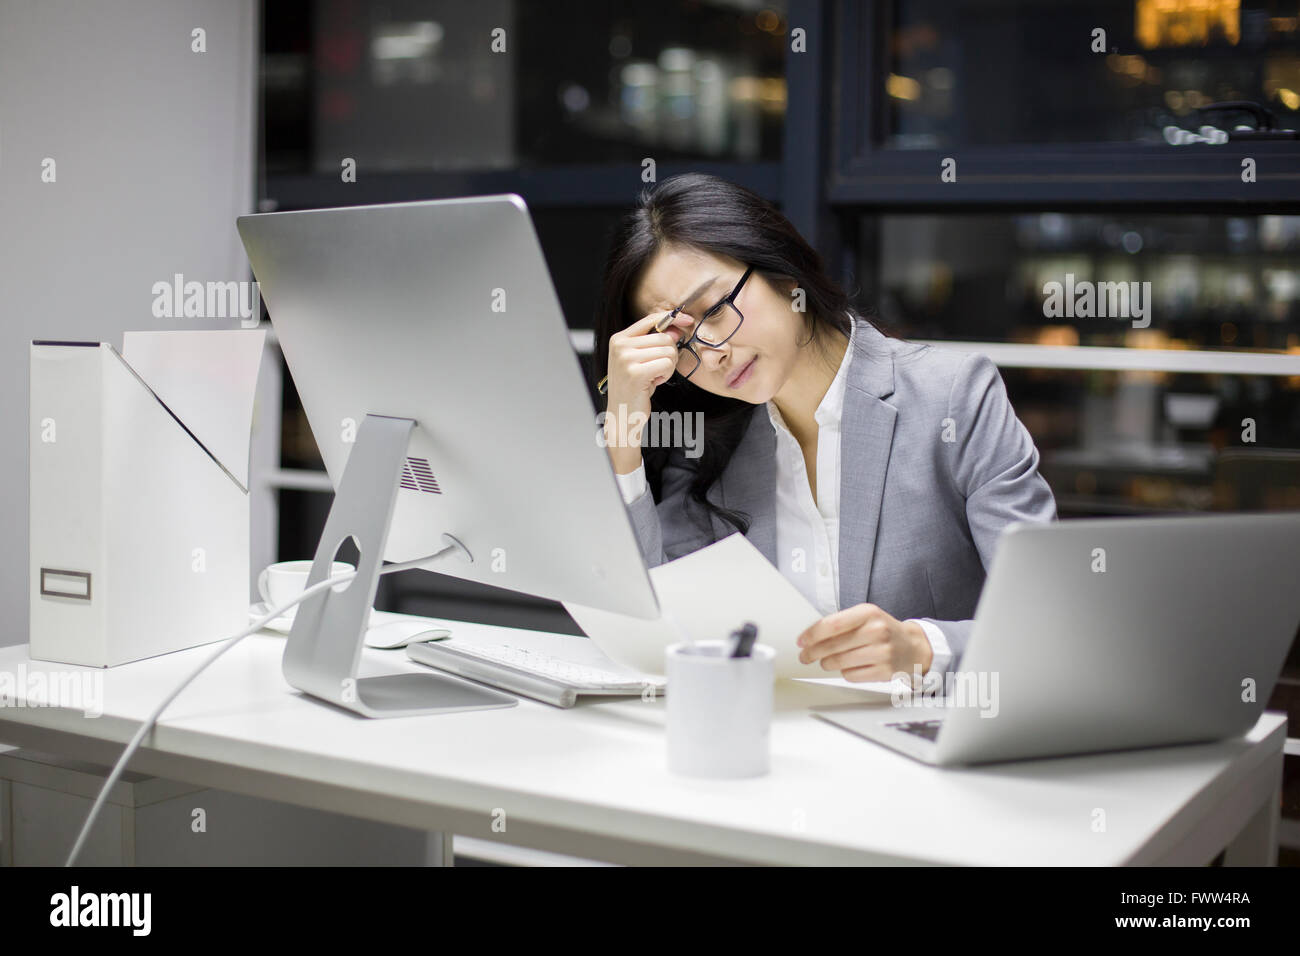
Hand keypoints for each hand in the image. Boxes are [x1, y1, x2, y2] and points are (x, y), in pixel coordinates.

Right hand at [604, 310, 695, 415]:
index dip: (672, 318)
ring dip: (668, 367)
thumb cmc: (633, 388)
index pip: (650, 319)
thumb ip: (655, 342)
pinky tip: (653, 383)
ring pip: (668, 351)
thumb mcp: (641, 360)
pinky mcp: (636, 372)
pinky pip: (667, 364)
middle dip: (670, 354)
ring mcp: (626, 358)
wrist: (622, 415)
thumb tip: (676, 329)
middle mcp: (620, 346)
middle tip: (658, 369)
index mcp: (619, 339)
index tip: (687, 320)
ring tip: (653, 377)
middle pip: (664, 337)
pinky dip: (666, 375)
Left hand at [796, 603, 932, 683]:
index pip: (833, 624)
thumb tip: (811, 636)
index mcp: (869, 613)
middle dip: (813, 652)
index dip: (812, 634)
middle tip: (805, 656)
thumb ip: (841, 623)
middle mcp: (877, 631)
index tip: (802, 640)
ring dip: (827, 664)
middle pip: (833, 646)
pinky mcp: (884, 671)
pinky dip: (844, 672)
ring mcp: (882, 652)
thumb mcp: (866, 617)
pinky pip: (851, 675)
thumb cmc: (883, 630)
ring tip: (825, 661)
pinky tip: (847, 667)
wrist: (913, 647)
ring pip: (840, 663)